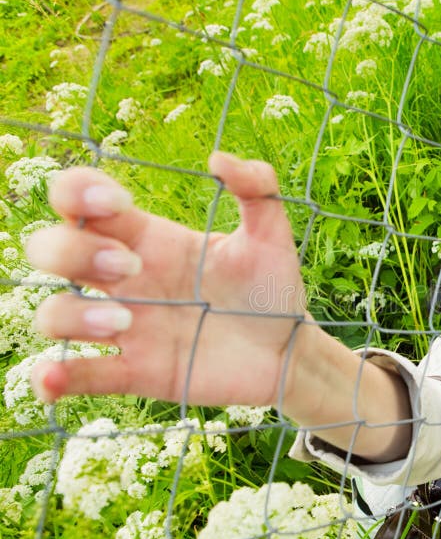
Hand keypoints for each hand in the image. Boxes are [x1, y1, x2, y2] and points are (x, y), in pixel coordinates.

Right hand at [27, 152, 308, 406]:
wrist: (289, 351)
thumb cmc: (273, 288)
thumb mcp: (271, 233)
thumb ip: (257, 188)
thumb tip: (219, 159)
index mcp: (150, 239)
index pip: (81, 201)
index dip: (78, 192)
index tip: (118, 204)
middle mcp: (127, 280)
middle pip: (52, 250)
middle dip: (71, 250)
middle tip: (131, 267)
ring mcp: (127, 327)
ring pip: (56, 313)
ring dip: (70, 315)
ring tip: (125, 322)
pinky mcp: (138, 372)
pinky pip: (80, 376)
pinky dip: (55, 378)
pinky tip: (53, 379)